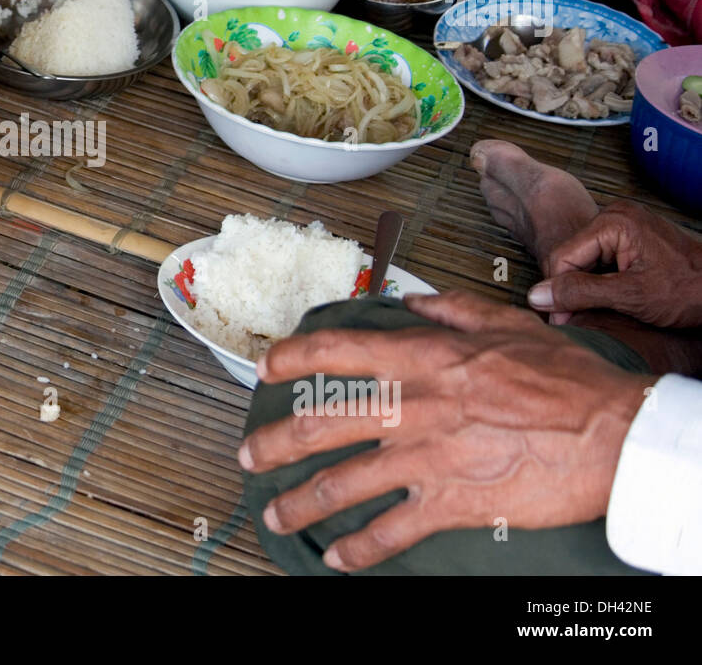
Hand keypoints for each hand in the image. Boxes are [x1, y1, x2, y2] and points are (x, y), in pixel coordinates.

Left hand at [238, 291, 653, 571]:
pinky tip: (337, 557)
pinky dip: (358, 549)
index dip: (292, 358)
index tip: (265, 367)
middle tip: (249, 456)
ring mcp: (427, 458)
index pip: (336, 351)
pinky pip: (390, 532)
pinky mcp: (451, 503)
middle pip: (320, 426)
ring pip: (342, 484)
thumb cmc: (565, 379)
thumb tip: (412, 305)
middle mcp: (412, 408)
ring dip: (299, 502)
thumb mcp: (504, 323)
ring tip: (274, 514)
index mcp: (422, 359)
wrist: (613, 436)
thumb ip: (449, 312)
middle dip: (273, 444)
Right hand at [529, 199, 701, 327]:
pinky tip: (605, 299)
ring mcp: (625, 224)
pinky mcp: (631, 236)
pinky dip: (599, 280)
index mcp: (614, 222)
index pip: (563, 256)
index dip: (557, 291)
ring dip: (584, 287)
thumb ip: (581, 293)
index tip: (561, 322)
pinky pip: (600, 257)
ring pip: (584, 259)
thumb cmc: (690, 291)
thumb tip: (537, 296)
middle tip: (575, 321)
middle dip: (570, 289)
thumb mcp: (630, 296)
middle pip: (572, 256)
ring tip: (592, 313)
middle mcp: (616, 215)